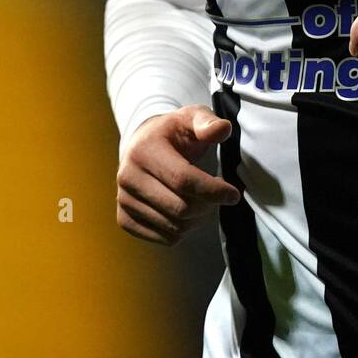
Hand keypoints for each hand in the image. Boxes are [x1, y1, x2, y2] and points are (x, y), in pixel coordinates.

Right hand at [115, 105, 240, 246]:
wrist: (143, 146)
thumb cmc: (173, 133)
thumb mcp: (192, 119)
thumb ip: (208, 123)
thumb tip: (223, 129)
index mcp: (144, 150)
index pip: (183, 179)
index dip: (213, 190)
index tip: (233, 194)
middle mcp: (128, 177)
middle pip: (180, 208)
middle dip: (208, 206)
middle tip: (219, 196)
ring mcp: (124, 200)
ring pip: (174, 227)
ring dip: (198, 220)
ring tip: (203, 200)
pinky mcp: (124, 218)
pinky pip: (164, 238)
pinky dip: (184, 231)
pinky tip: (187, 211)